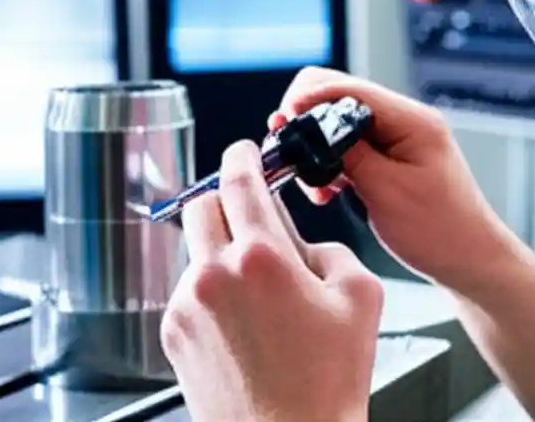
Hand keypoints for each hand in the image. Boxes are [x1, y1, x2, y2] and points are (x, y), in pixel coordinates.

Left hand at [160, 141, 383, 421]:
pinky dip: (212, 291)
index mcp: (261, 258)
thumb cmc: (327, 383)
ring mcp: (187, 305)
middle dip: (225, 202)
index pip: (238, 180)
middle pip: (201, 206)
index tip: (244, 151)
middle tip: (251, 215)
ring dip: (222, 252)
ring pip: (195, 251)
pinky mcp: (174, 333)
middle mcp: (214, 275)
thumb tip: (304, 242)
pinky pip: (189, 291)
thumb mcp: (360, 296)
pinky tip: (245, 322)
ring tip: (261, 293)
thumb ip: (330, 248)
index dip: (241, 156)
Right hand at [269, 67, 513, 295]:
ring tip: (310, 183)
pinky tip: (325, 191)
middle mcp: (405, 121)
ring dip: (316, 147)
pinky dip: (330, 164)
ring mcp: (398, 138)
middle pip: (339, 97)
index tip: (283, 120)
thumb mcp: (385, 192)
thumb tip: (310, 128)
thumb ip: (347, 154)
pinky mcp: (390, 158)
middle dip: (307, 120)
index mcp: (412, 120)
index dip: (309, 98)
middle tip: (286, 149)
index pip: (349, 87)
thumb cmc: (439, 232)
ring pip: (339, 124)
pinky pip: (348, 147)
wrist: (468, 261)